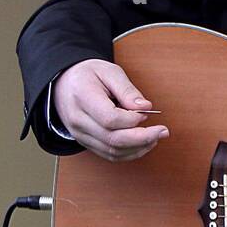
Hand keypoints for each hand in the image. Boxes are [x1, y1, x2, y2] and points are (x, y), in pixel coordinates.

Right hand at [53, 59, 168, 161]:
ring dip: (138, 148)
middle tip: (163, 131)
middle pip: (112, 139)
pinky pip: (109, 155)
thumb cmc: (88, 75)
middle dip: (143, 138)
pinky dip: (130, 153)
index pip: (109, 119)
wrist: (63, 84)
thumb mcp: (109, 71)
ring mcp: (81, 135)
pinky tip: (144, 144)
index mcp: (83, 98)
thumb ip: (127, 90)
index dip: (132, 119)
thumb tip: (146, 107)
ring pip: (112, 151)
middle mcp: (79, 121)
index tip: (146, 112)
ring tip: (156, 137)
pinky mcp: (86, 143)